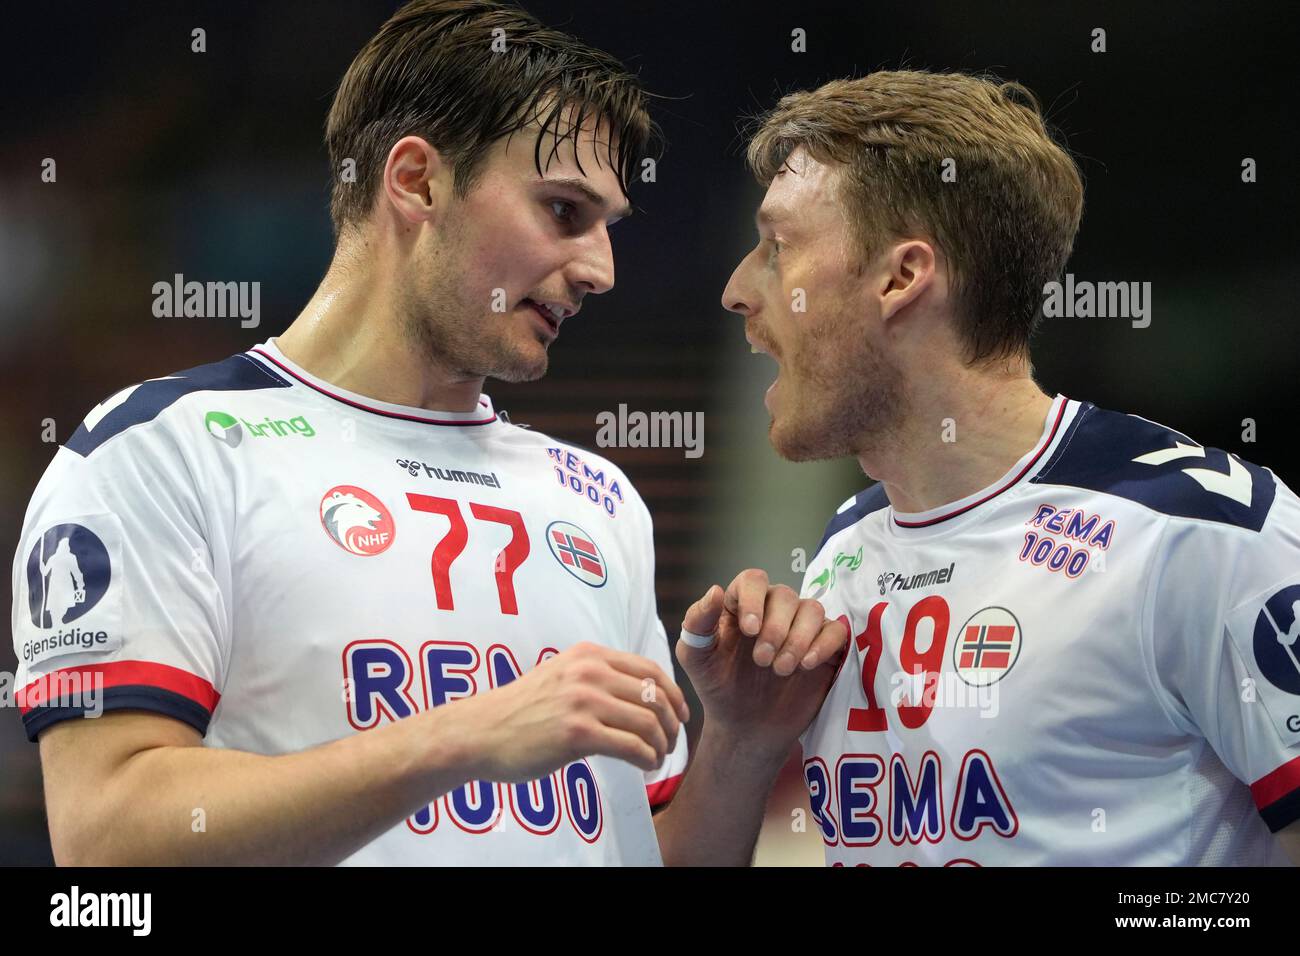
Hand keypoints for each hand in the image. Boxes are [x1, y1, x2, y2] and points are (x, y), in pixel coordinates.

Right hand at [459, 641, 688, 782]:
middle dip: (672, 724)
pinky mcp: (578, 733)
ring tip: (658, 759)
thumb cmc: (520, 710)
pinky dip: (648, 759)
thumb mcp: (560, 675)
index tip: (681, 715)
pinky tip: (645, 767)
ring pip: (649, 722)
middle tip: (671, 744)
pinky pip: (632, 747)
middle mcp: (590, 672)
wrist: (480, 732)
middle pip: (655, 696)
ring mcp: (584, 701)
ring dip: (662, 745)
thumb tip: (639, 694)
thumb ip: (595, 676)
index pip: (650, 669)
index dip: (674, 693)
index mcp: (589, 655)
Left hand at [676, 569, 847, 755]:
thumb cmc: (718, 686)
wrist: (745, 726)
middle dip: (775, 628)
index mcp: (742, 603)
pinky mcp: (826, 648)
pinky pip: (837, 630)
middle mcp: (774, 609)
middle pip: (785, 595)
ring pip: (812, 609)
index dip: (753, 600)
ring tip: (781, 669)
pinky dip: (824, 644)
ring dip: (798, 638)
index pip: (753, 580)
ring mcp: (802, 627)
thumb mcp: (696, 657)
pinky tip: (806, 665)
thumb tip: (715, 589)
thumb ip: (697, 623)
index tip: (749, 630)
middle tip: (762, 662)